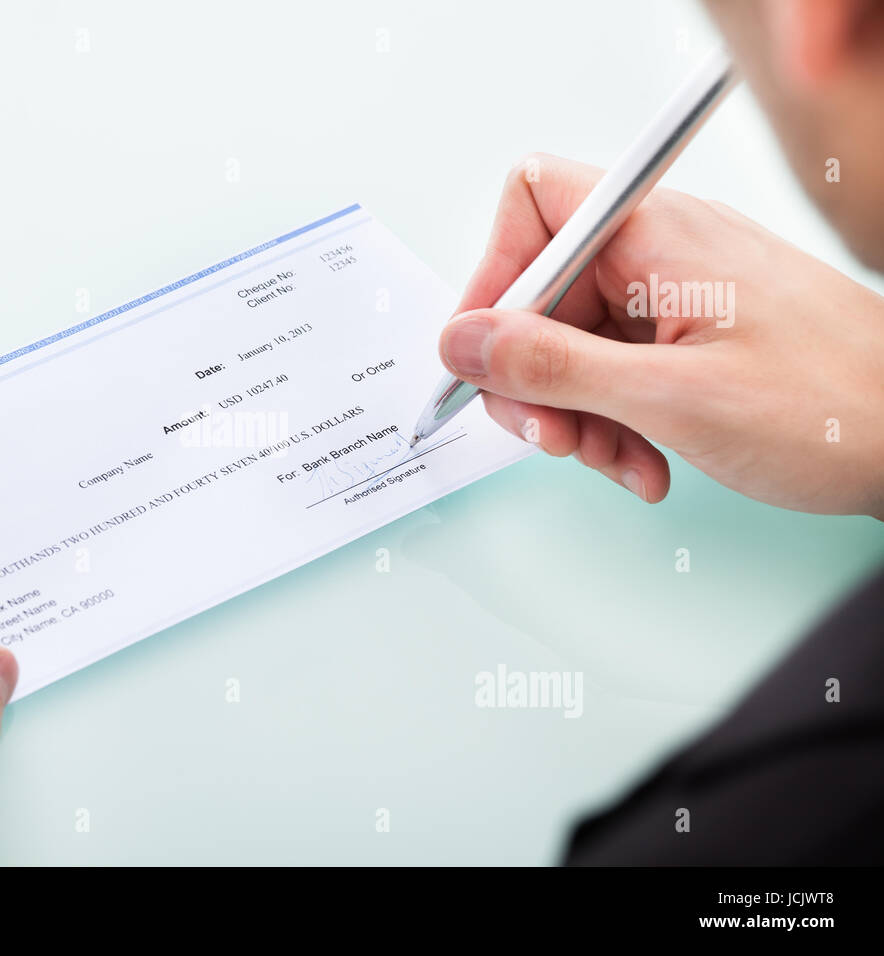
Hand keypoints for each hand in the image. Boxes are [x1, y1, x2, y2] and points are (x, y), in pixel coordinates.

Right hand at [440, 154, 883, 518]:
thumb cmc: (837, 405)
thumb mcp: (669, 397)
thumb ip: (552, 366)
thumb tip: (463, 340)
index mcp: (657, 235)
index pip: (533, 206)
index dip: (493, 277)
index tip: (483, 354)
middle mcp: (663, 252)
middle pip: (544, 292)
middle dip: (535, 376)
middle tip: (553, 435)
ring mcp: (679, 296)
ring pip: (576, 343)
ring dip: (578, 414)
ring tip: (618, 460)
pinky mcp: (694, 338)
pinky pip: (617, 370)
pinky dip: (615, 422)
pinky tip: (646, 461)